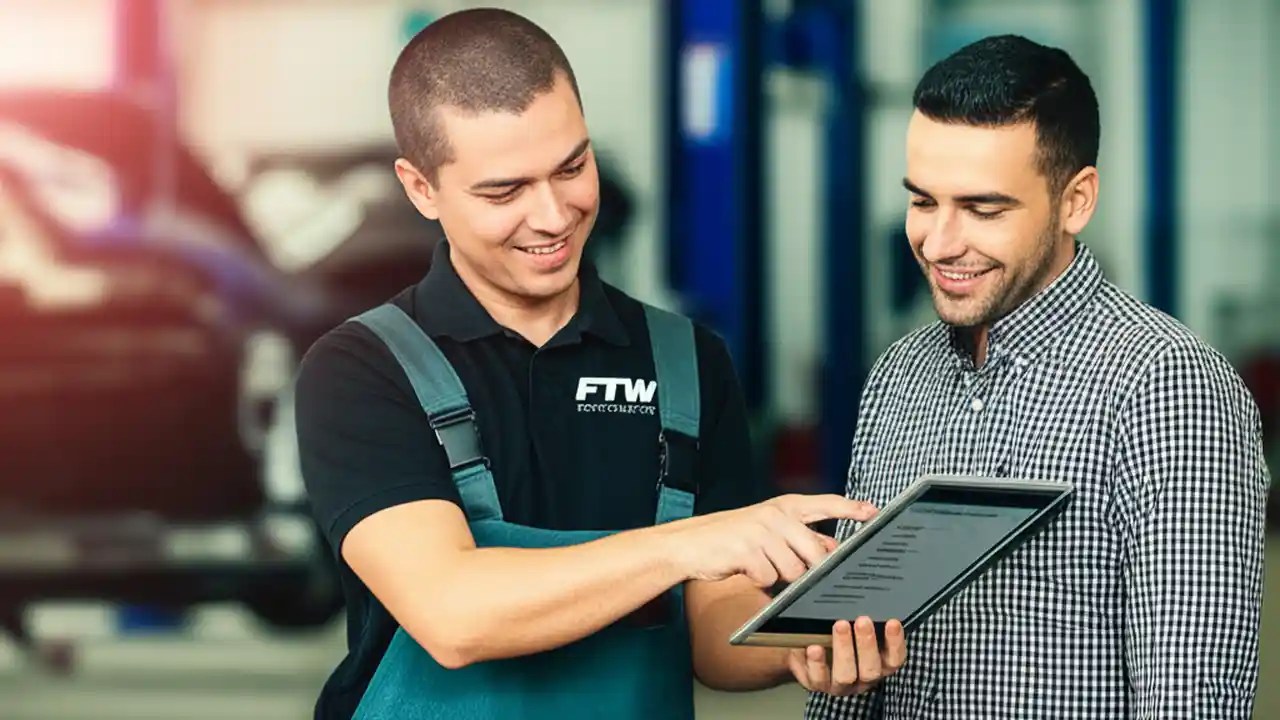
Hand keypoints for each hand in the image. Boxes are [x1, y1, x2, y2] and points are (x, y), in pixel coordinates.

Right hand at [668, 494, 876, 586]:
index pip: (826, 504)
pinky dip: (759, 582)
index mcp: (784, 507)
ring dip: (779, 577)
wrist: (690, 543)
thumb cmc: (732, 538)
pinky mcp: (747, 551)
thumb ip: (799, 535)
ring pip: (793, 571)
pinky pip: (769, 579)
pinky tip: (746, 570)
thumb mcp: (768, 529)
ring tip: (759, 566)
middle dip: (807, 569)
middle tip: (785, 567)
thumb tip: (830, 546)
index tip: (872, 512)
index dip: (851, 508)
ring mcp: (761, 532)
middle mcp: (775, 515)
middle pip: (814, 552)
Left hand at [788, 617, 905, 696]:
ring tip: (840, 626)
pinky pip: (817, 677)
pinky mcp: (816, 684)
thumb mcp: (849, 621)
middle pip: (871, 669)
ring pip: (846, 675)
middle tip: (863, 620)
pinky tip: (814, 646)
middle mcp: (861, 677)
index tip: (893, 622)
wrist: (804, 647)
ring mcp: (839, 684)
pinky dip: (816, 662)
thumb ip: (859, 612)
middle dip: (867, 644)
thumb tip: (864, 588)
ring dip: (844, 650)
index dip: (896, 642)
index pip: (894, 658)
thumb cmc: (833, 631)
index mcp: (877, 663)